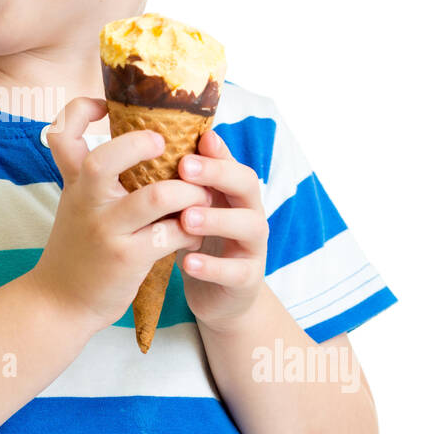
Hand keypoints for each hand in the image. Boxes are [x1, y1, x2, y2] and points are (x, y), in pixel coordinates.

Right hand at [31, 96, 212, 332]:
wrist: (59, 302)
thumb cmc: (78, 249)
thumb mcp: (77, 205)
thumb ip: (95, 176)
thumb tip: (142, 140)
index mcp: (74, 183)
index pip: (62, 134)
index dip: (80, 110)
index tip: (105, 105)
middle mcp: (86, 202)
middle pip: (105, 158)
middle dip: (141, 144)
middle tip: (165, 146)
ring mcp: (106, 230)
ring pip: (157, 195)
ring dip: (189, 192)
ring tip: (201, 196)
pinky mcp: (127, 258)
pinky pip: (171, 233)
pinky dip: (191, 229)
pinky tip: (194, 232)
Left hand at [175, 127, 268, 331]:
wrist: (218, 297)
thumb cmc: (202, 242)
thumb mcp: (197, 207)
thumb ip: (192, 179)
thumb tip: (180, 137)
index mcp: (235, 193)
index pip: (232, 163)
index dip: (216, 153)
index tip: (193, 143)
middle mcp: (250, 214)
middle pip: (248, 186)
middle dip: (219, 175)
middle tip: (185, 168)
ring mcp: (252, 247)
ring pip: (248, 226)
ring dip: (217, 219)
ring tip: (187, 219)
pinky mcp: (247, 279)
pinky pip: (235, 272)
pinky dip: (213, 267)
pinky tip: (188, 263)